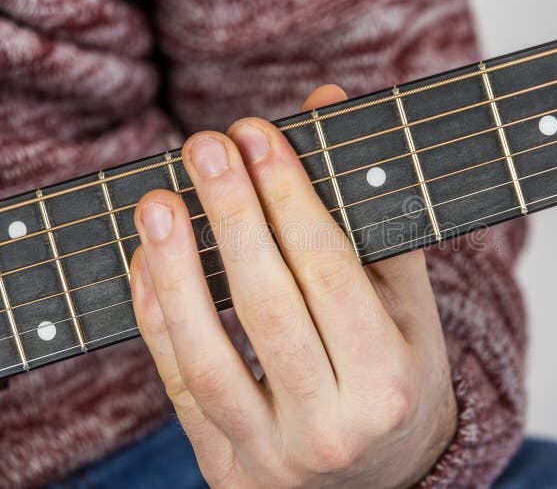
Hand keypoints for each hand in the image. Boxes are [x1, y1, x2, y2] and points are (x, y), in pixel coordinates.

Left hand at [130, 85, 456, 487]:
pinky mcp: (228, 468)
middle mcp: (333, 427)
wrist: (385, 476)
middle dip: (233, 215)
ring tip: (158, 202)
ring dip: (177, 270)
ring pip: (208, 357)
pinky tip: (149, 264)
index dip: (289, 198)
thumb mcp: (407, 303)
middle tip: (205, 146)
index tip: (258, 136)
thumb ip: (369, 209)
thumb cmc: (400, 374)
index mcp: (389, 380)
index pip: (329, 273)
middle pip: (267, 307)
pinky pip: (179, 389)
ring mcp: (273, 457)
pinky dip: (158, 322)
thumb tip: (325, 106)